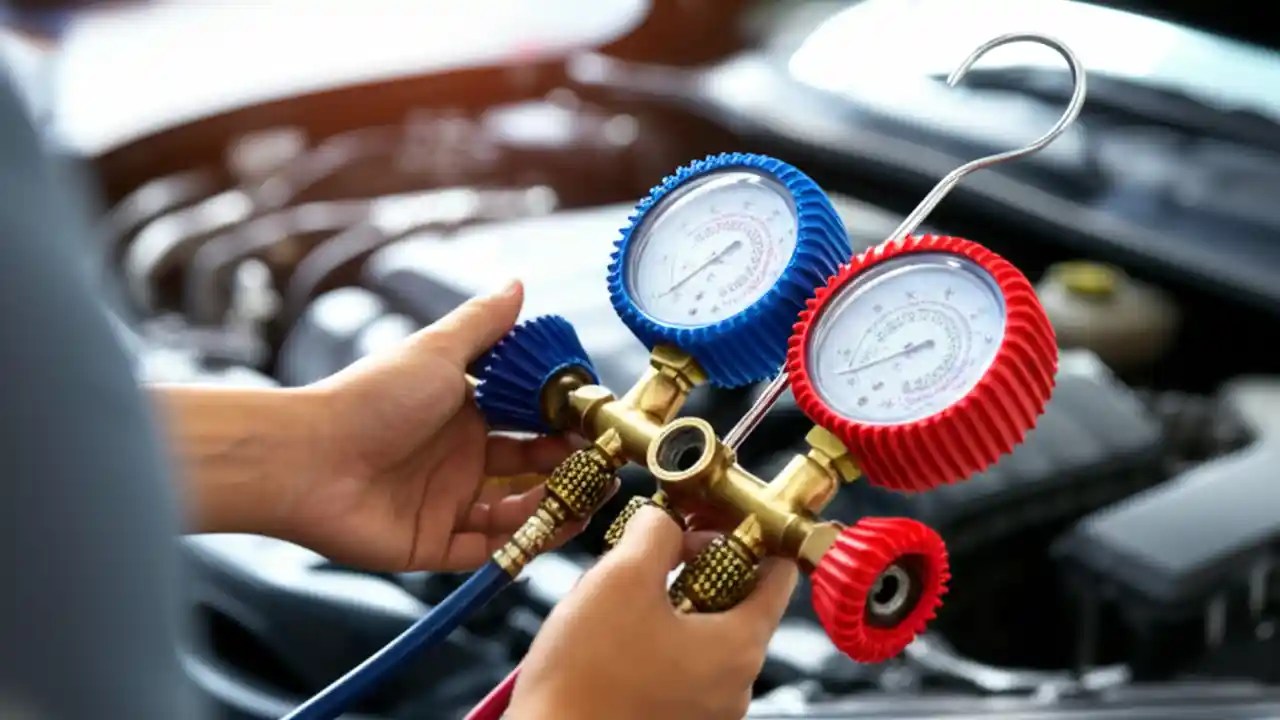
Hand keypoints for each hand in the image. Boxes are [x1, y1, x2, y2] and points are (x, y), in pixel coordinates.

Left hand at [278, 280, 591, 571]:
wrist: (308, 459)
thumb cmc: (370, 399)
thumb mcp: (436, 352)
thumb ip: (483, 325)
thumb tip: (518, 284)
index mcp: (461, 414)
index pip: (526, 422)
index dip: (562, 424)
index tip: (597, 422)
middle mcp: (458, 459)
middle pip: (528, 469)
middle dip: (569, 468)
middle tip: (607, 466)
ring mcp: (446, 504)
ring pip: (516, 512)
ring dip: (555, 505)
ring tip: (589, 497)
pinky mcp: (433, 545)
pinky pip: (488, 550)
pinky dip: (522, 542)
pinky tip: (552, 526)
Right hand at [509, 506, 797, 719]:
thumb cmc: (586, 676)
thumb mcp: (622, 577)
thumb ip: (656, 533)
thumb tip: (664, 521)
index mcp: (740, 646)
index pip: (778, 572)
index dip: (746, 531)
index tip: (710, 513)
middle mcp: (734, 685)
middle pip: (734, 600)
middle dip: (693, 563)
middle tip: (654, 546)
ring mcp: (704, 711)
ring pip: (698, 631)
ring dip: (664, 600)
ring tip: (617, 591)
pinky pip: (674, 664)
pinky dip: (650, 637)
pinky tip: (607, 632)